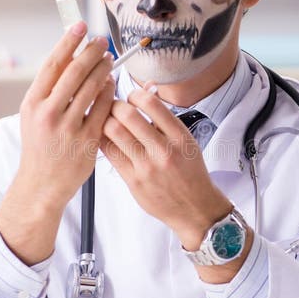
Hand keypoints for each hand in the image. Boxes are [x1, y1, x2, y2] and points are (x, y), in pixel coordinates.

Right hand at [0, 22, 114, 264]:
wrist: (42, 183)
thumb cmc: (40, 144)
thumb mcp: (34, 114)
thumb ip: (49, 89)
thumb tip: (69, 54)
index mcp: (32, 103)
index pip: (53, 64)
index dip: (68, 42)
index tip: (80, 26)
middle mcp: (48, 113)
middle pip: (74, 72)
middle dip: (91, 52)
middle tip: (102, 41)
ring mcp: (68, 128)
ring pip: (92, 88)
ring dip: (103, 69)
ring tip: (109, 59)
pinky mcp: (86, 141)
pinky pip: (103, 109)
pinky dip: (109, 92)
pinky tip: (112, 83)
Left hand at [100, 85, 231, 250]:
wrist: (195, 209)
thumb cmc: (190, 173)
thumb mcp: (186, 141)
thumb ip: (164, 118)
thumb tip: (147, 88)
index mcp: (180, 136)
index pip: (151, 103)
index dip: (134, 94)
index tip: (131, 97)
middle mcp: (164, 150)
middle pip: (127, 114)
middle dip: (115, 105)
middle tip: (114, 108)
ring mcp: (147, 167)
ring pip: (114, 132)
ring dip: (106, 121)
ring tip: (108, 122)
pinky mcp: (133, 181)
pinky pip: (110, 153)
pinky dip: (103, 140)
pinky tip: (106, 138)